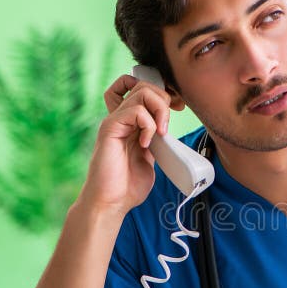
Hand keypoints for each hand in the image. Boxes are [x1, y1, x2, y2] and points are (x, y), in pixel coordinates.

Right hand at [79, 74, 172, 215]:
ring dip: (159, 110)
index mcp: (131, 123)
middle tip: (167, 126)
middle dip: (165, 100)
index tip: (177, 109)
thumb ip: (156, 141)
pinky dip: (148, 124)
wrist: (112, 203)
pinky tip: (146, 144)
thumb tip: (168, 130)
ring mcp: (115, 121)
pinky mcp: (110, 128)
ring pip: (142, 91)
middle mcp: (122, 118)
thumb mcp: (150, 159)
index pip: (142, 88)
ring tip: (160, 133)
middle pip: (145, 85)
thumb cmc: (128, 186)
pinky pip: (134, 110)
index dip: (163, 93)